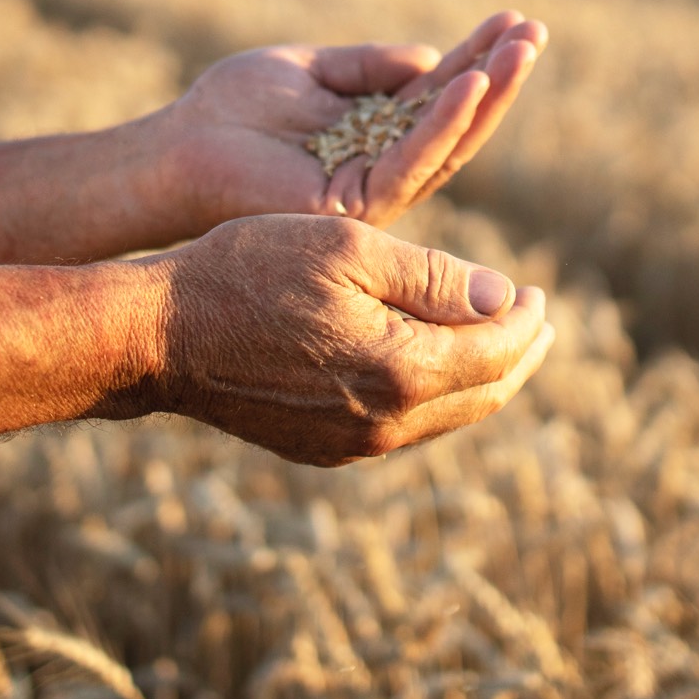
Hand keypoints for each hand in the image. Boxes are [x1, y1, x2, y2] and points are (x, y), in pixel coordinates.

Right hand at [141, 214, 554, 464]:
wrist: (159, 336)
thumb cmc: (249, 272)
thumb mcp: (349, 249)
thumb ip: (435, 277)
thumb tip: (505, 299)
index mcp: (402, 371)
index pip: (497, 351)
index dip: (527, 319)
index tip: (539, 291)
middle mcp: (386, 424)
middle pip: (484, 395)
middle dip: (519, 356)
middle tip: (539, 321)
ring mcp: (352, 446)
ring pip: (447, 417)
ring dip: (481, 378)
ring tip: (497, 342)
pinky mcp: (323, 449)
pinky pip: (404, 428)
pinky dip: (434, 395)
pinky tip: (431, 365)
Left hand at [164, 11, 546, 230]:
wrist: (176, 149)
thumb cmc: (231, 109)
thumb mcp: (309, 68)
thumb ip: (368, 64)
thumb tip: (432, 57)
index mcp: (375, 133)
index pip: (440, 95)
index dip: (478, 58)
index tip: (514, 20)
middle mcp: (383, 166)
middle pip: (457, 123)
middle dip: (499, 77)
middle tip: (536, 33)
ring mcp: (373, 190)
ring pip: (447, 144)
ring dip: (487, 95)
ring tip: (520, 51)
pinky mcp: (355, 204)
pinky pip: (410, 161)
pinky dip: (442, 123)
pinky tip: (469, 84)